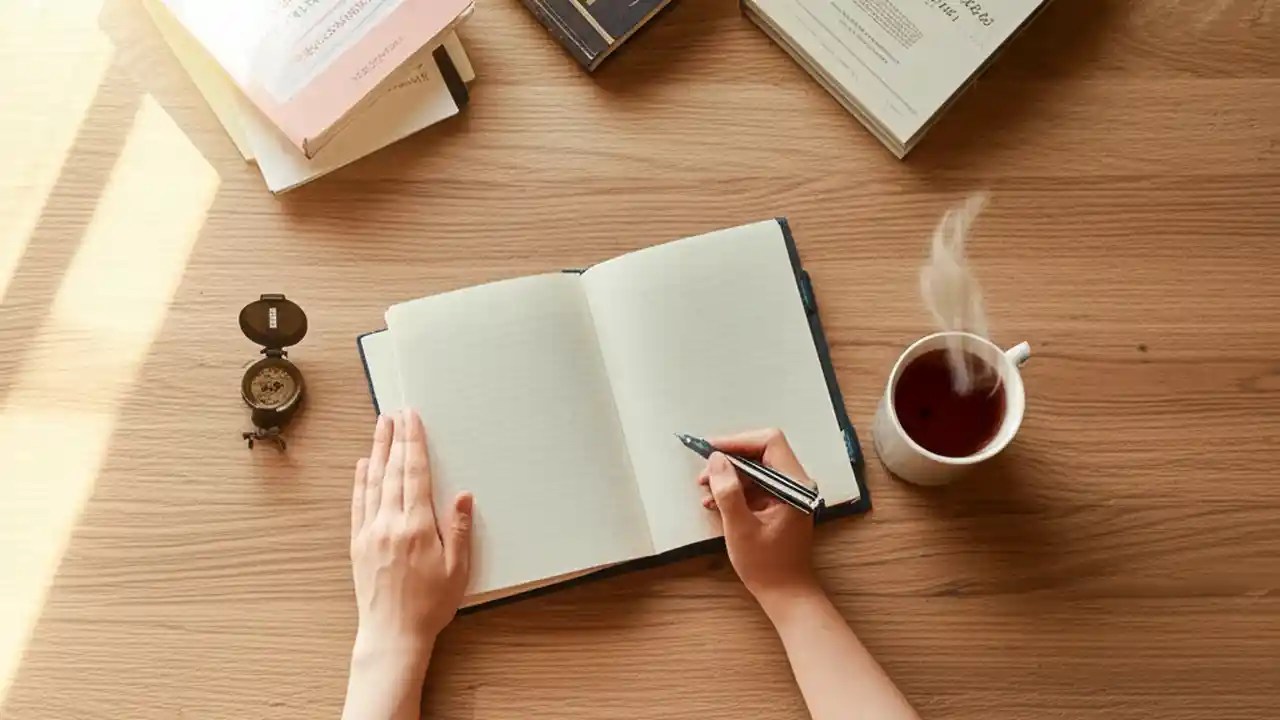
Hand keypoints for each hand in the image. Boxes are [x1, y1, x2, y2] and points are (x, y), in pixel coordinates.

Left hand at [350, 409, 473, 657]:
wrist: (392, 634)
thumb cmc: (429, 606)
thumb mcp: (456, 569)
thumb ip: (458, 530)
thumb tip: (463, 496)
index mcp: (416, 527)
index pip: (415, 473)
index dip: (414, 443)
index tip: (412, 420)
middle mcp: (389, 524)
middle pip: (393, 471)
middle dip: (395, 439)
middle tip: (395, 413)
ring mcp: (370, 532)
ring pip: (373, 482)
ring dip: (377, 452)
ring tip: (380, 428)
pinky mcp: (359, 544)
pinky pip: (358, 504)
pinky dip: (360, 481)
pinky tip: (363, 465)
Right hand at [697, 429, 817, 607]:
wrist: (786, 593)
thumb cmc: (767, 566)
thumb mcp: (741, 528)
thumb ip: (728, 492)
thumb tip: (717, 460)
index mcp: (795, 485)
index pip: (770, 442)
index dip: (738, 441)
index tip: (712, 450)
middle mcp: (796, 484)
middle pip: (761, 452)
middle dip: (730, 459)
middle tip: (704, 473)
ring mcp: (789, 493)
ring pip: (756, 468)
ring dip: (729, 476)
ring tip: (705, 491)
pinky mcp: (780, 503)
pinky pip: (756, 485)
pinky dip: (735, 489)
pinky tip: (716, 502)